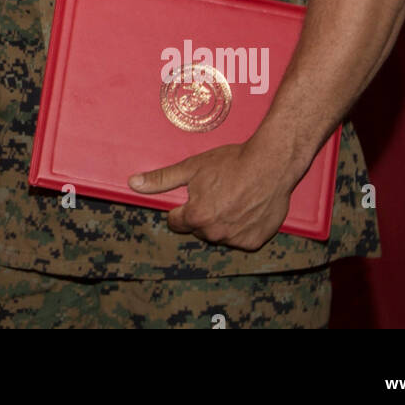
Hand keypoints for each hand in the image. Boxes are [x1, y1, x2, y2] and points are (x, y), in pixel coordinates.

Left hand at [127, 142, 294, 250]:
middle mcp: (215, 233)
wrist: (270, 164)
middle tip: (216, 192)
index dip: (182, 207)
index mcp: (196, 217)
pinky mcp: (255, 241)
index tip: (193, 195)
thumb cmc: (231, 163)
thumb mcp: (192, 167)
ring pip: (219, 233)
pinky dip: (242, 226)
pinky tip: (247, 207)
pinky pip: (241, 237)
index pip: (177, 221)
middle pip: (199, 228)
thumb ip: (161, 179)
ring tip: (233, 198)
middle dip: (203, 214)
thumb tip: (134, 184)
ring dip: (222, 221)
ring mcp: (236, 239)